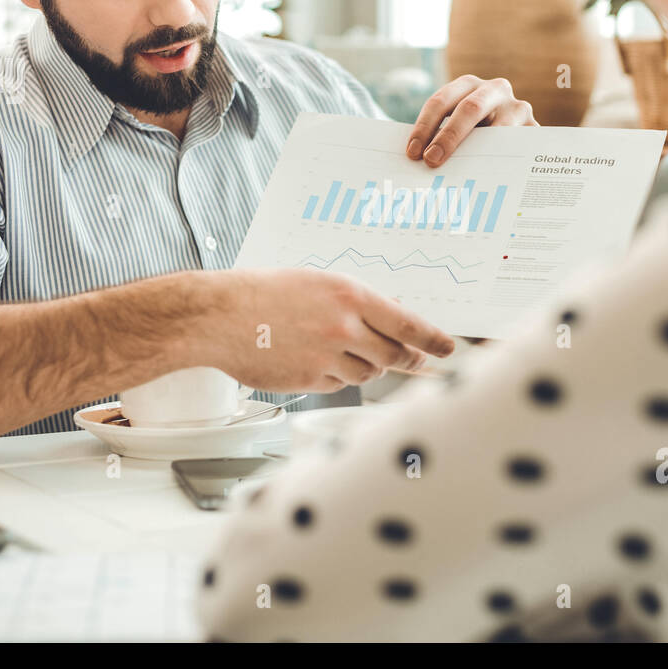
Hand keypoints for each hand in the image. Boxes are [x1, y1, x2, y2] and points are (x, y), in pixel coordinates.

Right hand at [209, 268, 456, 392]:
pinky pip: (336, 384)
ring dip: (363, 366)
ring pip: (367, 373)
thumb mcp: (317, 284)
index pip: (407, 323)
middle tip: (412, 361)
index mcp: (349, 295)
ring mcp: (327, 356)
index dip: (433, 340)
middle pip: (394, 355)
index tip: (448, 349)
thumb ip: (354, 303)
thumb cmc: (262, 294)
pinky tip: (309, 359)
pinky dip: (331, 377)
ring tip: (335, 349)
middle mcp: (344, 326)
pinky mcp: (310, 380)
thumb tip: (387, 321)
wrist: (219, 315)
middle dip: (405, 360)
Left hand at [405, 75, 537, 166]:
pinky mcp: (534, 128)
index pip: (441, 101)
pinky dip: (503, 162)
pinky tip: (489, 179)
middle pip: (470, 108)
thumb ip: (440, 136)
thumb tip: (418, 161)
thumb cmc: (475, 130)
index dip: (424, 126)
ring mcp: (518, 107)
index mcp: (468, 85)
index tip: (413, 153)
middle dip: (448, 135)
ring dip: (479, 151)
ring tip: (463, 172)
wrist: (516, 130)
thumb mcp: (459, 126)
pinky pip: (518, 145)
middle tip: (431, 161)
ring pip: (498, 127)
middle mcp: (495, 89)